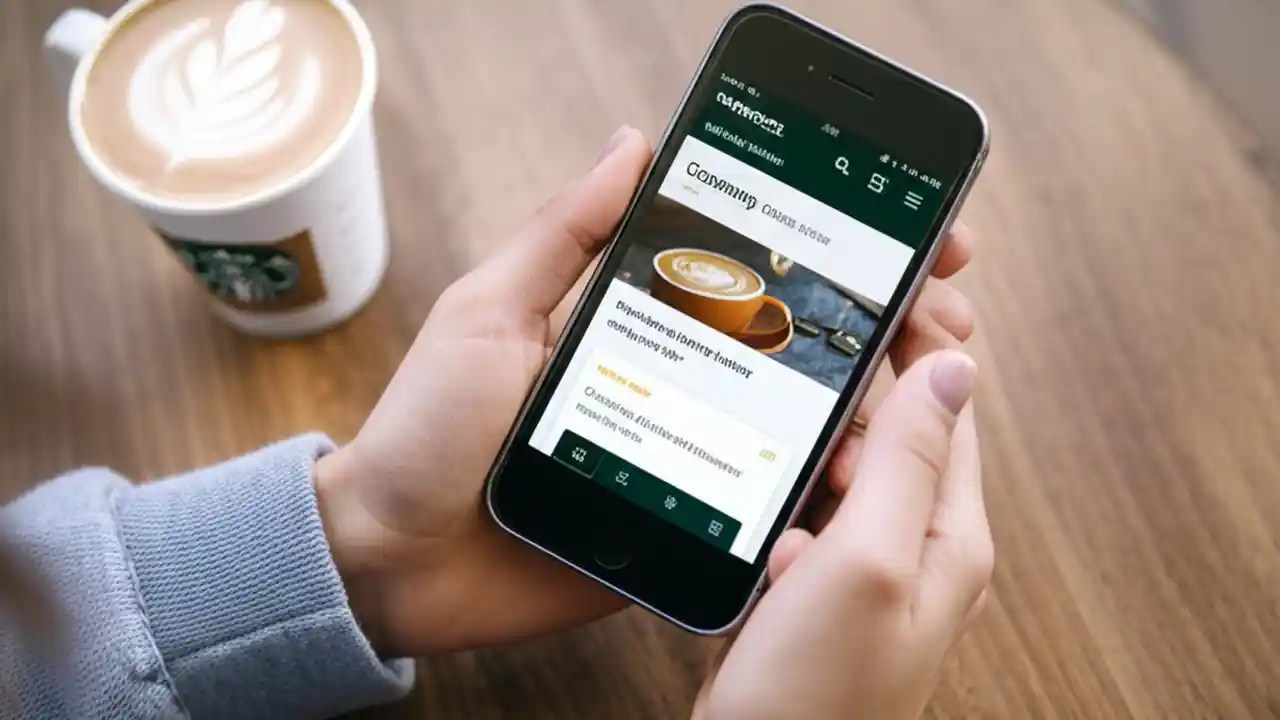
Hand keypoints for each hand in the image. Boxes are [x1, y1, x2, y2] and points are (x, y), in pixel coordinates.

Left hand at [315, 124, 977, 657]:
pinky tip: (865, 476)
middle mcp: (673, 385)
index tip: (907, 233)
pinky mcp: (679, 529)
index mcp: (634, 324)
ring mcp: (684, 458)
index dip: (829, 253)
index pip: (750, 276)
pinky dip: (816, 498)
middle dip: (881, 324)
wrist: (393, 558)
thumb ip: (562, 237)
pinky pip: (759, 512)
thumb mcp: (488, 312)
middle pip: (795, 348)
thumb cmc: (426, 429)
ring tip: (925, 390)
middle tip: (941, 312)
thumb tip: (631, 144)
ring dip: (870, 409)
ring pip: (794, 430)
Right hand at [693, 350, 990, 719]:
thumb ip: (908, 461)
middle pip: (900, 436)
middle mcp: (920, 552)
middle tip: (806, 355)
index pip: (950, 408)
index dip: (922, 342)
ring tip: (779, 446)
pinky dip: (785, 505)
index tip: (887, 288)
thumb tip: (954, 367)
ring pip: (846, 476)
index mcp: (949, 536)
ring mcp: (871, 576)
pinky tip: (761, 522)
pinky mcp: (824, 597)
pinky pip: (811, 521)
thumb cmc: (816, 695)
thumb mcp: (865, 558)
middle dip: (857, 396)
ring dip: (813, 454)